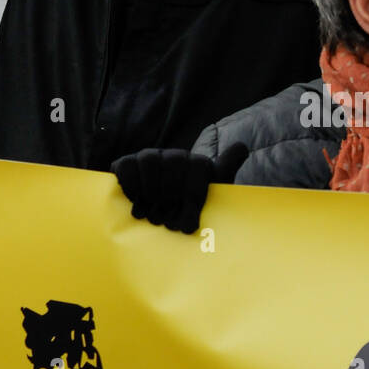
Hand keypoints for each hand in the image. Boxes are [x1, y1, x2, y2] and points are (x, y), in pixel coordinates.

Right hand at [112, 144, 249, 233]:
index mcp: (197, 164)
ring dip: (151, 190)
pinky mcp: (127, 164)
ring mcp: (150, 157)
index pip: (199, 166)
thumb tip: (241, 147)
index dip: (194, 195)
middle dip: (171, 196)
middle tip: (167, 220)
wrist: (165, 218)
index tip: (189, 221)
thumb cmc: (192, 213)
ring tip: (151, 214)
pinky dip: (130, 185)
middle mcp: (174, 156)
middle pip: (174, 163)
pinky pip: (127, 166)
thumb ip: (226, 171)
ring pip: (150, 160)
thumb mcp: (213, 196)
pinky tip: (135, 203)